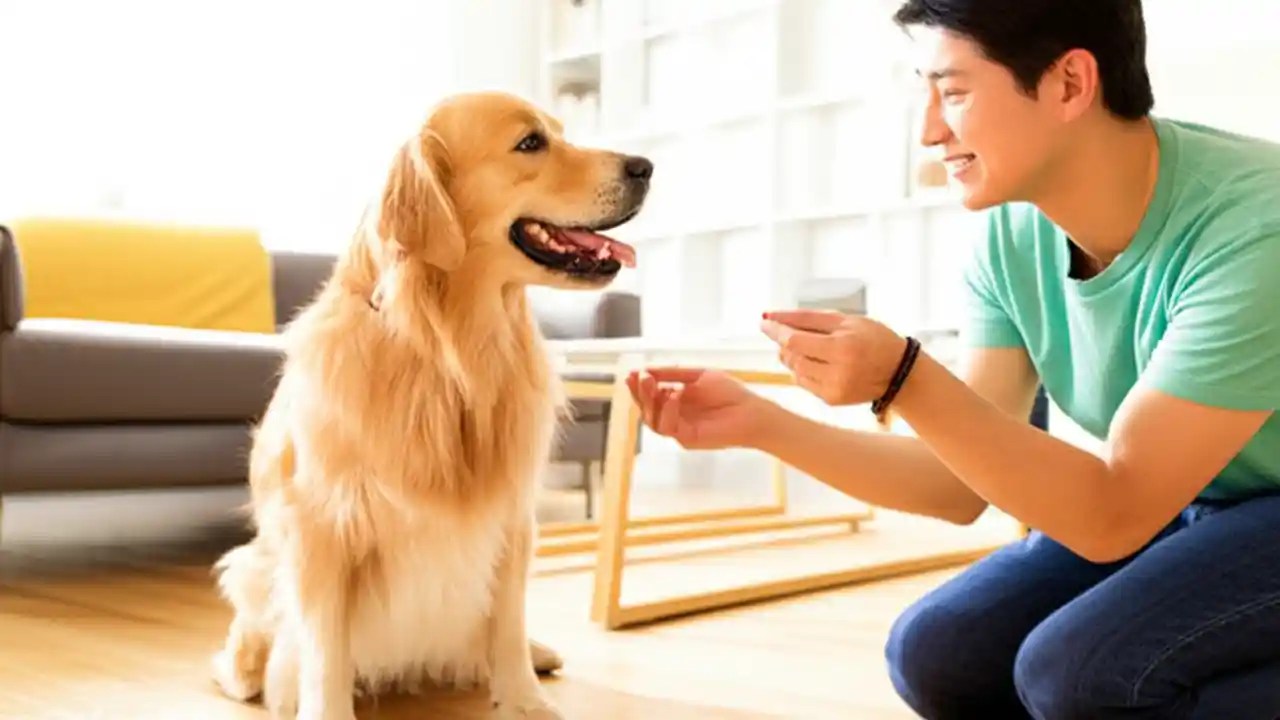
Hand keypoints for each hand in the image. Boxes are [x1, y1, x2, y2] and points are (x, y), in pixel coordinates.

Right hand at [625, 367, 773, 449]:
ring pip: (652, 421)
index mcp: (676, 400)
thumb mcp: (697, 376)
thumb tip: (645, 370)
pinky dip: (667, 411)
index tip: (632, 373)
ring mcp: (680, 428)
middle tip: (639, 378)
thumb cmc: (729, 392)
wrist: (751, 411)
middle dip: (639, 393)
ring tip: (651, 384)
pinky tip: (672, 396)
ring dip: (649, 402)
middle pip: (646, 409)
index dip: (639, 385)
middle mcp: (675, 416)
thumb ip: (672, 374)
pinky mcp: (687, 439)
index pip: (650, 395)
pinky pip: (668, 427)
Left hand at [760, 309, 907, 405]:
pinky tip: (815, 362)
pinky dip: (802, 370)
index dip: (776, 330)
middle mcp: (838, 371)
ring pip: (795, 369)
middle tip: (788, 332)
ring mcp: (834, 388)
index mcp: (843, 347)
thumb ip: (809, 318)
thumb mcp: (847, 320)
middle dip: (785, 342)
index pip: (796, 339)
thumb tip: (773, 316)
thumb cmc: (873, 339)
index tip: (764, 320)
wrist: (899, 372)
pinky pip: (803, 382)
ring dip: (792, 356)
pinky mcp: (831, 400)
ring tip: (805, 346)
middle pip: (793, 355)